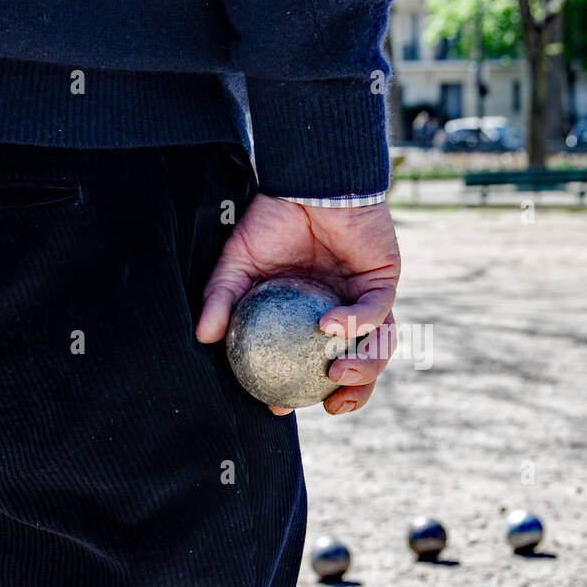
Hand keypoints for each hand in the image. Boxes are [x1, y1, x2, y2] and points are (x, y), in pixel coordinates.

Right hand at [195, 194, 400, 415]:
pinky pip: (376, 311)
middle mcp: (342, 313)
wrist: (306, 179)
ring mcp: (365, 297)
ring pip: (378, 345)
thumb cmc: (272, 218)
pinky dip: (356, 323)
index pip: (311, 365)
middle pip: (357, 366)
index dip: (300, 392)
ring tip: (337, 375)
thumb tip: (203, 336)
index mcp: (309, 318)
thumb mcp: (236, 263)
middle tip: (330, 405)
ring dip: (365, 368)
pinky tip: (331, 326)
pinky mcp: (384, 279)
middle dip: (353, 395)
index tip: (279, 407)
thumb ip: (222, 299)